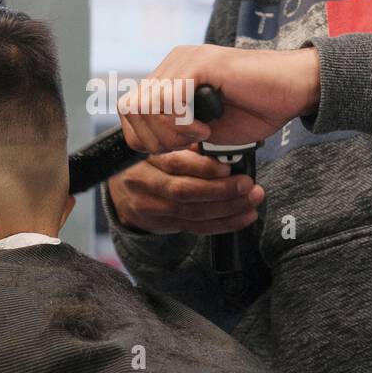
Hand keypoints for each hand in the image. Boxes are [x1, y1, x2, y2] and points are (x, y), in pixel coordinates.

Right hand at [108, 145, 265, 234]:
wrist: (120, 190)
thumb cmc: (147, 161)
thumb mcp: (158, 144)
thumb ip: (186, 145)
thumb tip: (222, 146)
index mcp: (144, 158)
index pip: (173, 164)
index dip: (203, 168)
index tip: (228, 168)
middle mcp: (144, 184)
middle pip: (184, 192)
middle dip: (221, 191)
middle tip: (248, 186)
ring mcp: (151, 209)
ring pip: (191, 213)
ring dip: (227, 209)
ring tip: (252, 201)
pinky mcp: (162, 225)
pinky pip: (195, 228)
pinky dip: (222, 224)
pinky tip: (242, 218)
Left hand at [118, 44, 319, 154]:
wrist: (294, 90)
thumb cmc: (256, 110)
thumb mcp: (204, 128)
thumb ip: (174, 130)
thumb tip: (144, 143)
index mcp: (170, 77)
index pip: (130, 111)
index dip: (148, 138)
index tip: (180, 145)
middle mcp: (173, 64)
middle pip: (130, 109)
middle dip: (156, 138)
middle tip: (189, 141)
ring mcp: (186, 59)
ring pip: (145, 105)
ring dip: (171, 131)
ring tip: (201, 133)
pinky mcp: (202, 62)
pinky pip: (170, 97)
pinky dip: (183, 122)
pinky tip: (206, 127)